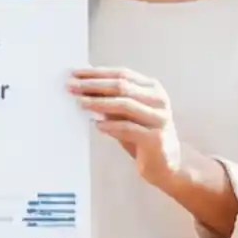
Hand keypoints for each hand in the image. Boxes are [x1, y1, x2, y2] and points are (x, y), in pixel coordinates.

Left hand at [69, 66, 181, 183]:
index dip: (96, 73)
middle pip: (122, 86)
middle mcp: (159, 100)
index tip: (74, 73)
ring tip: (80, 103)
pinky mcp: (156, 138)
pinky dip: (110, 126)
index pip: (121, 74)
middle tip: (71, 87)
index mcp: (152, 88)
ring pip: (125, 104)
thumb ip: (111, 99)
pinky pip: (129, 128)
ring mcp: (160, 118)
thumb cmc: (142, 136)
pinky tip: (96, 125)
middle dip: (93, 85)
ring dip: (99, 103)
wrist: (166, 165)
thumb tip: (82, 85)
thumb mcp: (126, 114)